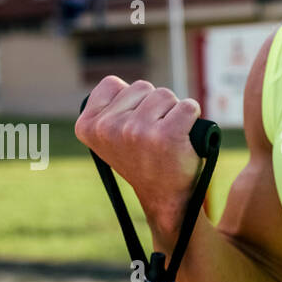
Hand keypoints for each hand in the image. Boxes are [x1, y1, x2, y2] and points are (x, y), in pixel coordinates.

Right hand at [76, 77, 202, 235]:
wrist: (165, 197)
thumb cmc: (143, 160)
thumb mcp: (111, 136)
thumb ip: (110, 109)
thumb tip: (122, 87)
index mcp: (87, 126)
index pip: (112, 84)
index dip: (130, 101)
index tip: (131, 128)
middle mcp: (108, 128)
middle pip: (142, 87)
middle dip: (153, 106)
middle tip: (152, 138)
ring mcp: (136, 131)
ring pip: (166, 95)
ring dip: (173, 112)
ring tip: (167, 138)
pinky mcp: (166, 136)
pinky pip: (189, 106)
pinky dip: (194, 118)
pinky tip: (185, 138)